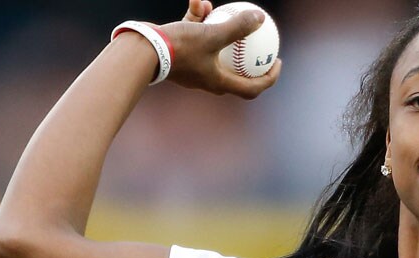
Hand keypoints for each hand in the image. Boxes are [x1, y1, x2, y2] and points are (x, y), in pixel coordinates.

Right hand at [155, 0, 282, 98]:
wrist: (141, 51)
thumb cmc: (179, 47)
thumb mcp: (212, 34)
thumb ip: (237, 27)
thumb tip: (260, 18)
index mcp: (218, 82)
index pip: (251, 88)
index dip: (268, 78)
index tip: (276, 63)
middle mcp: (206, 79)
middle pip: (234, 70)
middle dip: (246, 57)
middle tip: (258, 43)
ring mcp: (191, 68)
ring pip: (212, 47)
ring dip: (217, 27)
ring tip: (218, 9)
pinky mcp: (178, 56)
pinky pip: (194, 38)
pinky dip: (197, 22)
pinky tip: (198, 2)